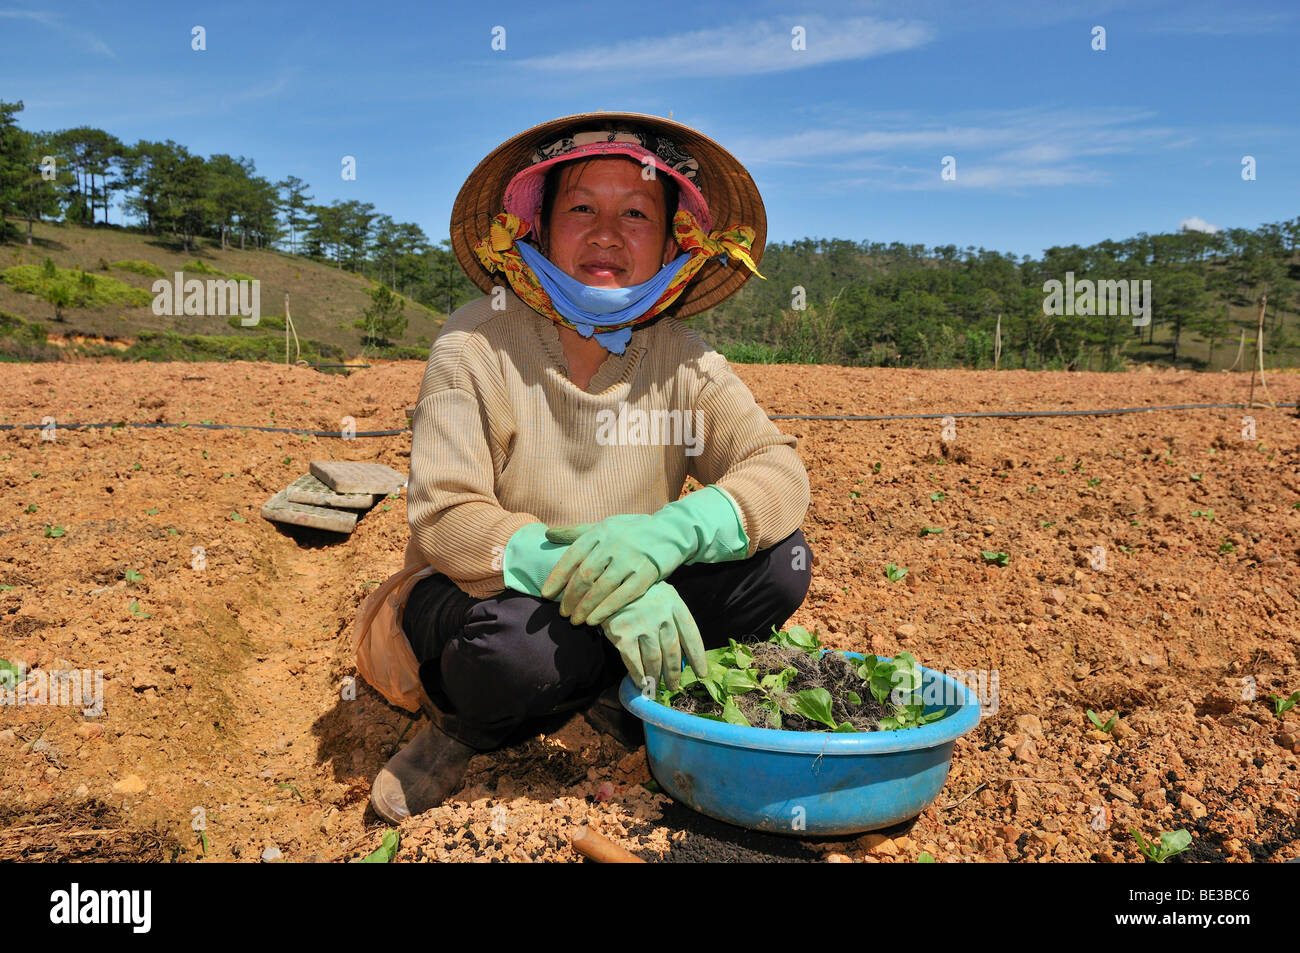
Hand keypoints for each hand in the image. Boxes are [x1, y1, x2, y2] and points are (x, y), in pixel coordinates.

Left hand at [541, 514, 678, 625]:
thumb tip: (547, 536)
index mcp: (600, 531)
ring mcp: (631, 559)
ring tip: (575, 620)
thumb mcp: (604, 526)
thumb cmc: (631, 531)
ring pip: (601, 588)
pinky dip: (605, 610)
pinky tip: (594, 621)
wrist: (670, 531)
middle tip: (562, 613)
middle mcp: (614, 543)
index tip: (546, 594)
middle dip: (570, 597)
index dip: (557, 577)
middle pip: (584, 575)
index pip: (572, 556)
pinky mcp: (646, 574)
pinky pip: (622, 596)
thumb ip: (575, 532)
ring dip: (584, 608)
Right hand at [598, 581, 703, 690]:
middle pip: (672, 652)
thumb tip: (682, 655)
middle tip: (674, 686)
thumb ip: (673, 619)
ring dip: (656, 677)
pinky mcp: (622, 634)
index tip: (701, 673)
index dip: (698, 658)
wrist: (609, 580)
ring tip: (656, 686)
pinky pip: (633, 662)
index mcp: (675, 604)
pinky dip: (638, 676)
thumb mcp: (662, 596)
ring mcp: (641, 625)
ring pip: (654, 660)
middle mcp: (661, 615)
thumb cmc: (639, 592)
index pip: (692, 636)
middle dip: (674, 673)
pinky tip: (641, 682)